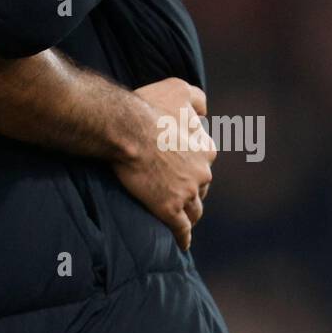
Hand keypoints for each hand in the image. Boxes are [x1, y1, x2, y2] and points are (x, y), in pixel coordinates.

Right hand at [114, 77, 217, 250]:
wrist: (125, 129)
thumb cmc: (148, 107)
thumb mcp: (178, 89)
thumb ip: (197, 98)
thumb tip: (206, 111)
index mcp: (206, 148)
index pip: (205, 161)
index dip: (193, 165)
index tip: (182, 168)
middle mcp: (203, 173)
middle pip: (201, 188)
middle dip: (192, 190)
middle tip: (178, 192)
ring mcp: (187, 193)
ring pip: (194, 210)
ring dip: (189, 214)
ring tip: (181, 218)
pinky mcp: (170, 209)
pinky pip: (181, 229)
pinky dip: (182, 237)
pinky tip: (182, 243)